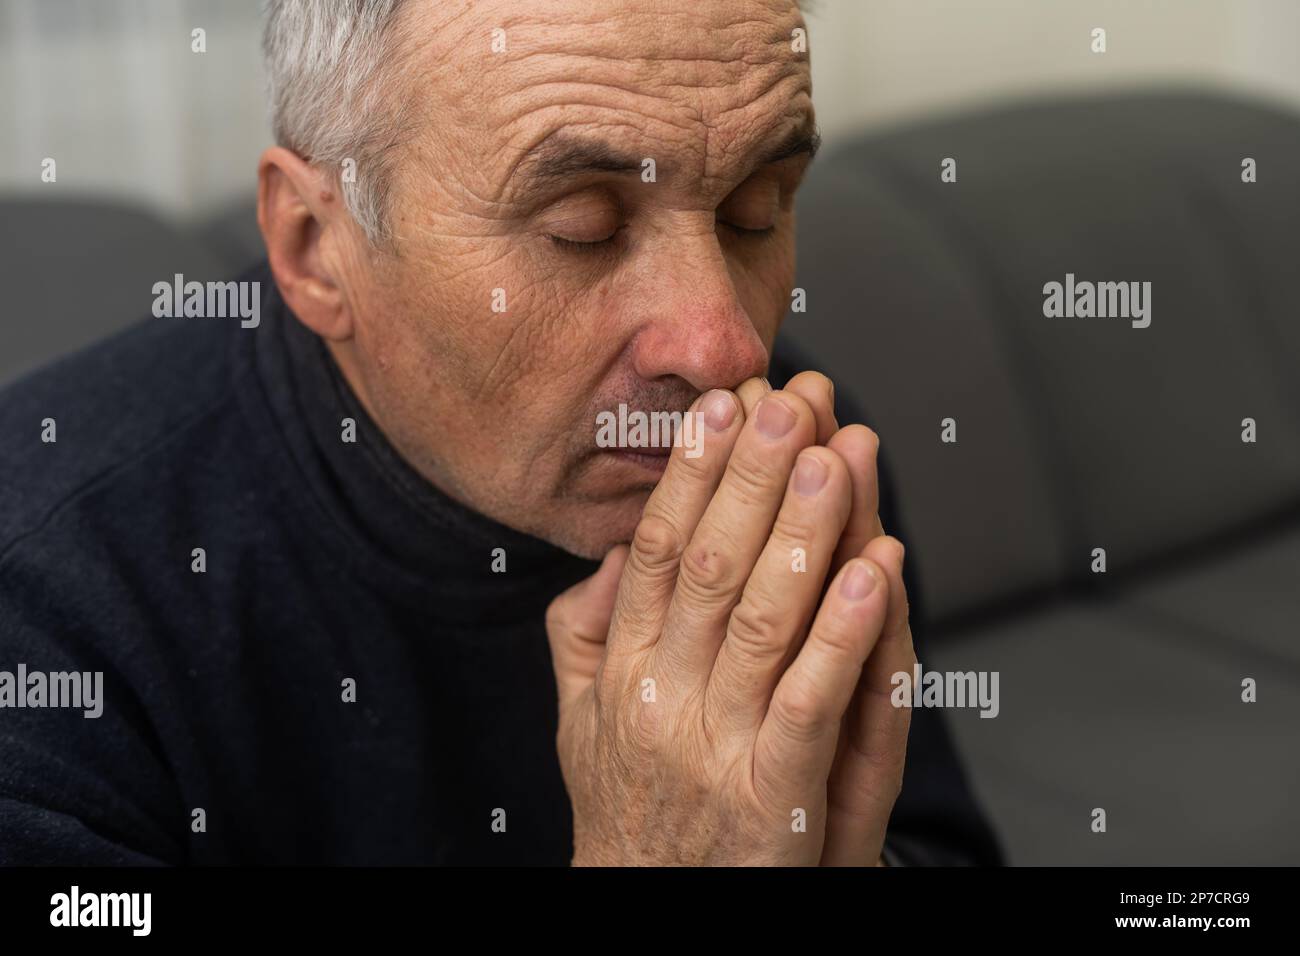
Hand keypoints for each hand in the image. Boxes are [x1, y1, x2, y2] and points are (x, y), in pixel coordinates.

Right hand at [547, 379, 912, 864]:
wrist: (653, 919)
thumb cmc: (629, 810)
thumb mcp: (583, 720)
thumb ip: (586, 632)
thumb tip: (613, 553)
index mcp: (621, 667)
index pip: (655, 550)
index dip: (691, 474)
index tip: (722, 406)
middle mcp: (659, 695)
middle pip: (709, 564)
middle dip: (754, 475)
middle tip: (791, 399)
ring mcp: (715, 744)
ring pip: (762, 617)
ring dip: (805, 528)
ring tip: (839, 453)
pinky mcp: (772, 796)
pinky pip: (810, 700)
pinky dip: (845, 631)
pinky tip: (875, 567)